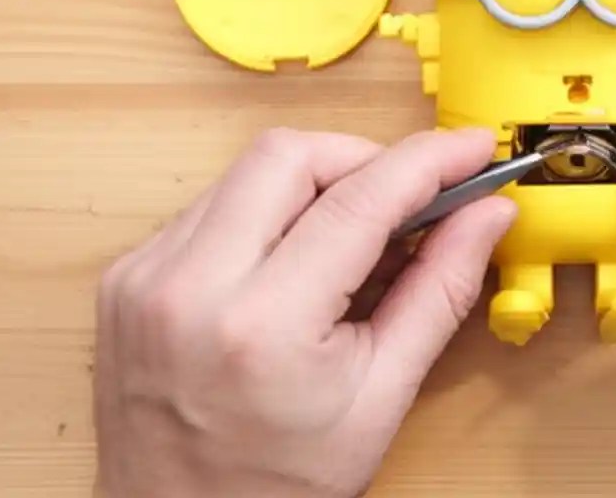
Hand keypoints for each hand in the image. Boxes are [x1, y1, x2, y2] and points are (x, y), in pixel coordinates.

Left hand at [93, 127, 513, 497]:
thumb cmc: (275, 487)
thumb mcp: (381, 398)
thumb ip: (438, 293)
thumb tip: (486, 217)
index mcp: (260, 327)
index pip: (357, 201)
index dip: (426, 162)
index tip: (470, 151)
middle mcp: (187, 286)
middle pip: (288, 155)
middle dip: (363, 160)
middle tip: (411, 197)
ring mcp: (146, 275)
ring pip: (246, 172)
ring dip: (316, 186)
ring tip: (356, 242)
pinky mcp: (129, 274)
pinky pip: (213, 205)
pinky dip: (268, 214)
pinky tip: (298, 261)